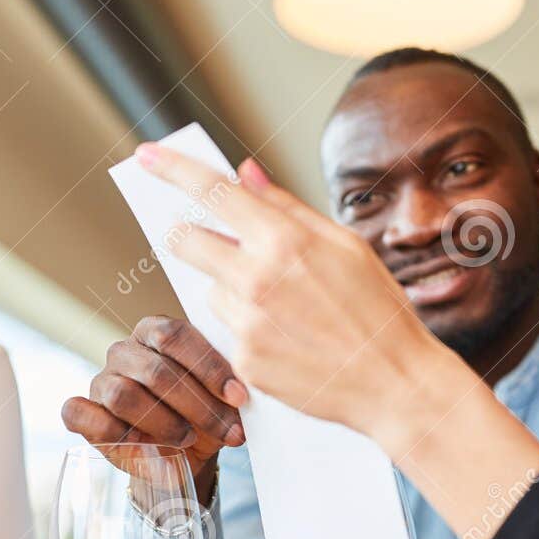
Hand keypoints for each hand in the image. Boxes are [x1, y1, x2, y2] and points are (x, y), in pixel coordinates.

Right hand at [62, 316, 247, 503]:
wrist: (182, 454)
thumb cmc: (201, 416)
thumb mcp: (220, 399)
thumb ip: (226, 389)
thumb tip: (240, 395)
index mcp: (155, 331)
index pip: (176, 335)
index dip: (209, 367)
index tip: (238, 397)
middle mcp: (125, 351)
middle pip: (156, 372)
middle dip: (198, 406)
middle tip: (226, 431)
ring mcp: (101, 380)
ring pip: (124, 396)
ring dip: (163, 423)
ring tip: (188, 439)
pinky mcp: (83, 412)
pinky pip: (82, 414)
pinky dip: (115, 433)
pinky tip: (144, 446)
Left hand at [134, 145, 460, 447]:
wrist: (393, 383)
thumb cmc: (378, 310)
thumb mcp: (346, 245)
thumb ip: (288, 207)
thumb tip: (245, 174)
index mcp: (285, 240)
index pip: (212, 192)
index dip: (172, 169)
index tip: (146, 154)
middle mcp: (257, 278)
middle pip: (184, 241)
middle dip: (189, 235)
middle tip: (212, 242)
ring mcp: (246, 323)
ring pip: (210, 289)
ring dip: (231, 289)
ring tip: (284, 308)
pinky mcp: (242, 362)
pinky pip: (226, 332)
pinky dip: (249, 330)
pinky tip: (289, 338)